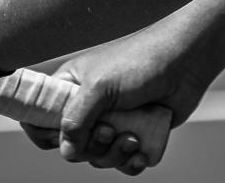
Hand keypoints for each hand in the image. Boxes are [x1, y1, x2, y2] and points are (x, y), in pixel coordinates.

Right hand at [21, 12, 215, 172]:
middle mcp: (88, 107)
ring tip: (133, 138)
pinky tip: (142, 150)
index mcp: (70, 88)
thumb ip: (76, 120)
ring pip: (98, 158)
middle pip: (72, 147)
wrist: (186, 63)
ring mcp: (112, 121)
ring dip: (114, 155)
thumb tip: (67, 151)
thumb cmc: (141, 62)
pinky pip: (123, 163)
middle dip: (92, 148)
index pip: (38, 117)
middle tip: (110, 131)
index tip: (59, 138)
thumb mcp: (100, 87)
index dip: (44, 134)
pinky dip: (131, 162)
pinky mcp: (135, 133)